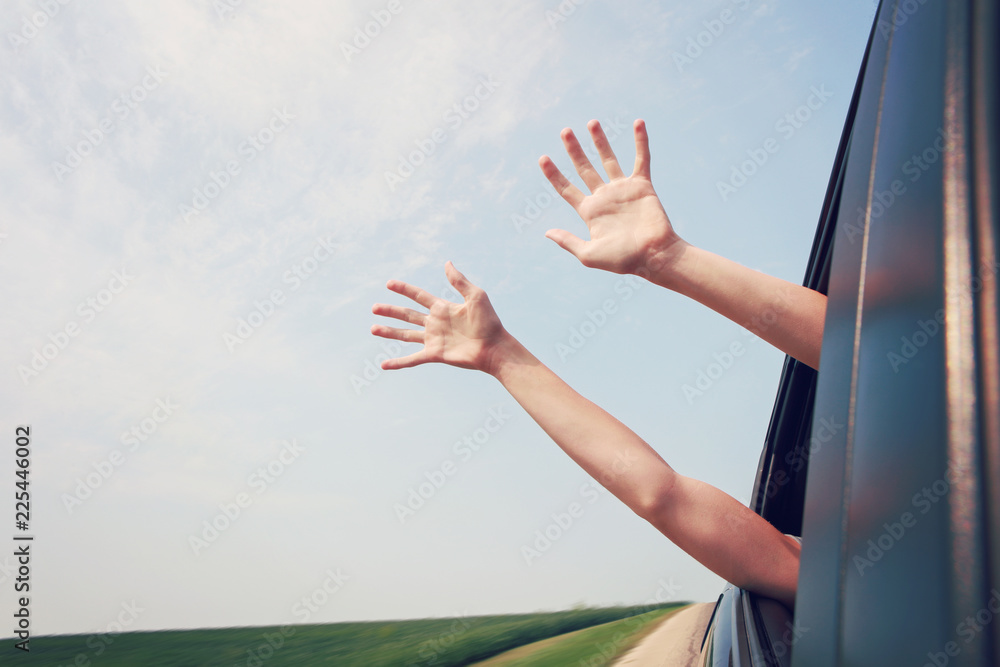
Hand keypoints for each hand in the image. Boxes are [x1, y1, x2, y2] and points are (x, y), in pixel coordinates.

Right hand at [371, 262, 509, 373]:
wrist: (494, 347)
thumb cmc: (489, 321)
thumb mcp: (476, 296)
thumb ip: (459, 281)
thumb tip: (447, 263)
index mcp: (442, 308)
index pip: (418, 296)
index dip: (404, 289)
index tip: (389, 283)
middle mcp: (435, 323)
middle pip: (407, 315)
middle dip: (390, 311)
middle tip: (374, 307)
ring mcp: (433, 339)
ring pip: (405, 335)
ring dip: (389, 332)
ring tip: (373, 328)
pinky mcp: (435, 354)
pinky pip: (412, 359)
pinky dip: (398, 362)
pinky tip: (384, 365)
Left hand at [539, 119, 684, 275]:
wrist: (653, 256)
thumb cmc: (623, 260)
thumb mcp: (588, 254)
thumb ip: (568, 241)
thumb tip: (547, 232)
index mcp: (590, 212)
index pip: (567, 188)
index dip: (554, 174)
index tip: (542, 158)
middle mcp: (604, 197)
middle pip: (584, 168)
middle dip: (574, 150)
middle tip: (565, 131)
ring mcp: (623, 189)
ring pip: (609, 159)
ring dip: (600, 141)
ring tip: (591, 122)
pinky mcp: (642, 185)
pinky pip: (641, 159)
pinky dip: (640, 141)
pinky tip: (638, 123)